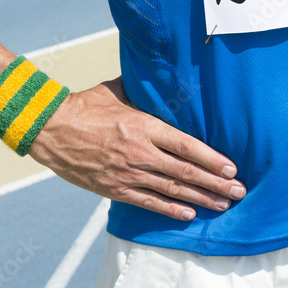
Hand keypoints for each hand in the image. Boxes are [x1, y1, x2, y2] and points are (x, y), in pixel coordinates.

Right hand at [26, 77, 244, 220]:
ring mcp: (127, 172)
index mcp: (145, 126)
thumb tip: (168, 73)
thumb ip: (147, 89)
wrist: (49, 128)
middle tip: (239, 191)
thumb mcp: (121, 90)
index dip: (213, 159)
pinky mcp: (114, 188)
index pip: (188, 146)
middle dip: (216, 183)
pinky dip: (171, 210)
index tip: (232, 168)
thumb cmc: (87, 105)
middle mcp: (140, 152)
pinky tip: (190, 214)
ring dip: (201, 198)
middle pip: (186, 172)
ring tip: (223, 204)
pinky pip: (148, 202)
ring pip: (172, 190)